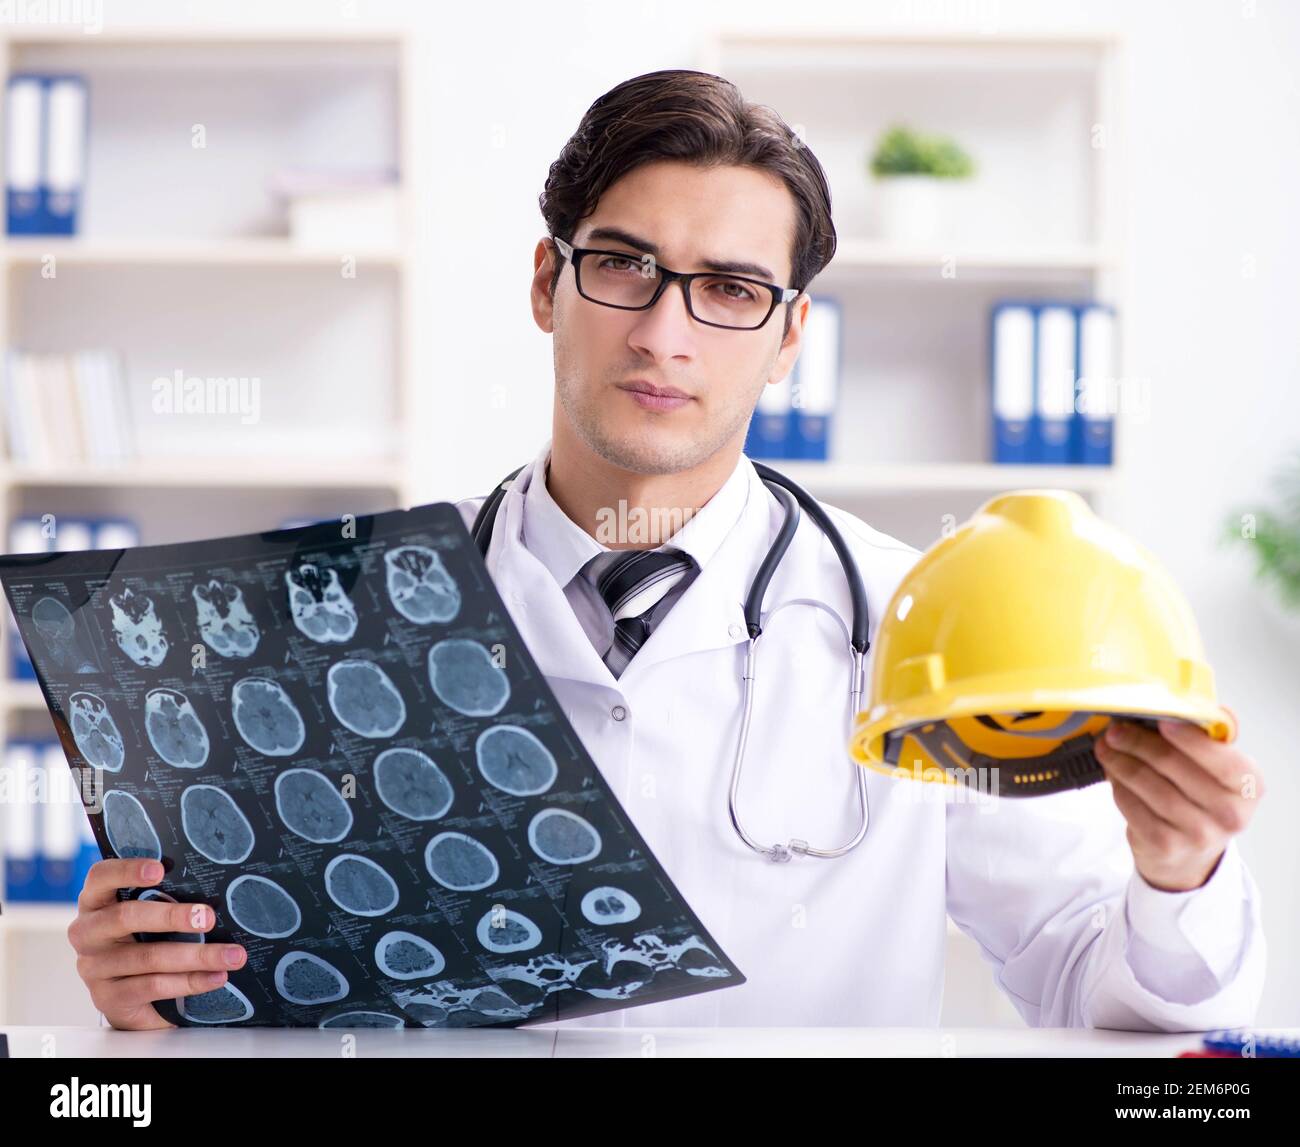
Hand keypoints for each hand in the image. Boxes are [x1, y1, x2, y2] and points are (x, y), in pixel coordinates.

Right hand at [68, 858, 246, 1030]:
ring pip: (148, 957)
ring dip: (197, 955)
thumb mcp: (151, 916)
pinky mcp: (108, 998)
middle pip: (126, 917)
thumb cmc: (147, 939)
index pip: (101, 877)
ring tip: (232, 955)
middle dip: (172, 916)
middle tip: (208, 917)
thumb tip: (216, 888)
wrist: (132, 997)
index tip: (160, 869)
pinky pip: (153, 986)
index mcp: (96, 902)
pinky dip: (190, 981)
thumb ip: (167, 898)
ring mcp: (94, 968)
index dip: (127, 870)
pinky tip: (216, 977)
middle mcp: (88, 933)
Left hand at [1095, 708, 1264, 891]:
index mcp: (1248, 785)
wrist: (1189, 853)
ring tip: (1106, 747)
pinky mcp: (1166, 846)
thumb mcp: (1215, 768)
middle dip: (1138, 742)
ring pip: (1148, 785)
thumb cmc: (1200, 796)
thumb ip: (1206, 736)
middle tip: (1116, 730)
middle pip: (1173, 766)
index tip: (1160, 719)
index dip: (1188, 738)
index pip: (1221, 759)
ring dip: (1120, 761)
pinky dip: (1117, 785)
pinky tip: (1112, 772)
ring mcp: (1199, 834)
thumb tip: (1184, 703)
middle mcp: (1230, 814)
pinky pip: (1132, 806)